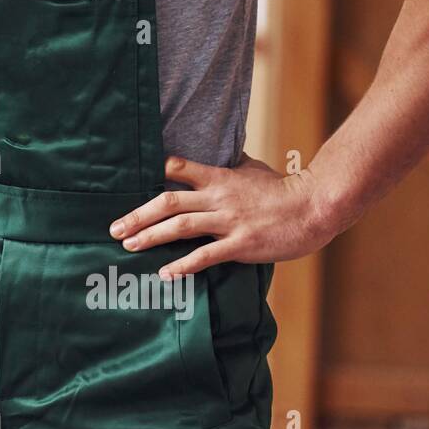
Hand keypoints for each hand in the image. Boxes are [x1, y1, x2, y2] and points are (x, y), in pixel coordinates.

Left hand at [109, 154, 341, 278]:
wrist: (315, 207)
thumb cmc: (283, 188)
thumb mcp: (252, 169)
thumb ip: (230, 165)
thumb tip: (218, 156)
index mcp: (219, 178)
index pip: (177, 168)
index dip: (152, 173)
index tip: (128, 184)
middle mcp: (218, 198)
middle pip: (168, 202)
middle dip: (137, 215)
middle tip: (113, 227)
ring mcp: (229, 222)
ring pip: (180, 227)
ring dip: (150, 236)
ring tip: (128, 245)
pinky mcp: (241, 245)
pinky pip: (205, 256)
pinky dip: (183, 264)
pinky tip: (165, 272)